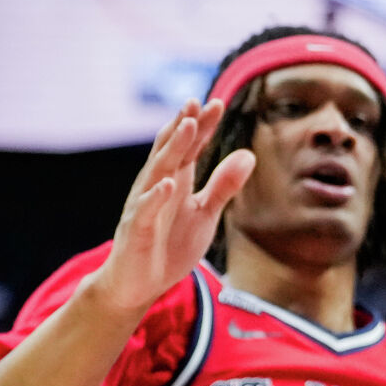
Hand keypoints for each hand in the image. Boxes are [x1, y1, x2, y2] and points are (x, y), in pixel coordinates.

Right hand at [86, 99, 255, 317]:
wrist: (138, 284)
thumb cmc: (169, 246)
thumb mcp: (205, 214)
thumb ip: (223, 186)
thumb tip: (248, 155)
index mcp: (176, 181)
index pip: (190, 147)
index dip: (202, 126)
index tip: (218, 103)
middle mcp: (158, 186)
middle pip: (171, 150)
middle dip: (184, 126)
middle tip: (197, 102)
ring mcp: (145, 206)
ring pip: (158, 171)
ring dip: (172, 149)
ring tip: (186, 127)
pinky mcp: (137, 230)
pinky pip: (146, 210)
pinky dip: (156, 197)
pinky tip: (168, 184)